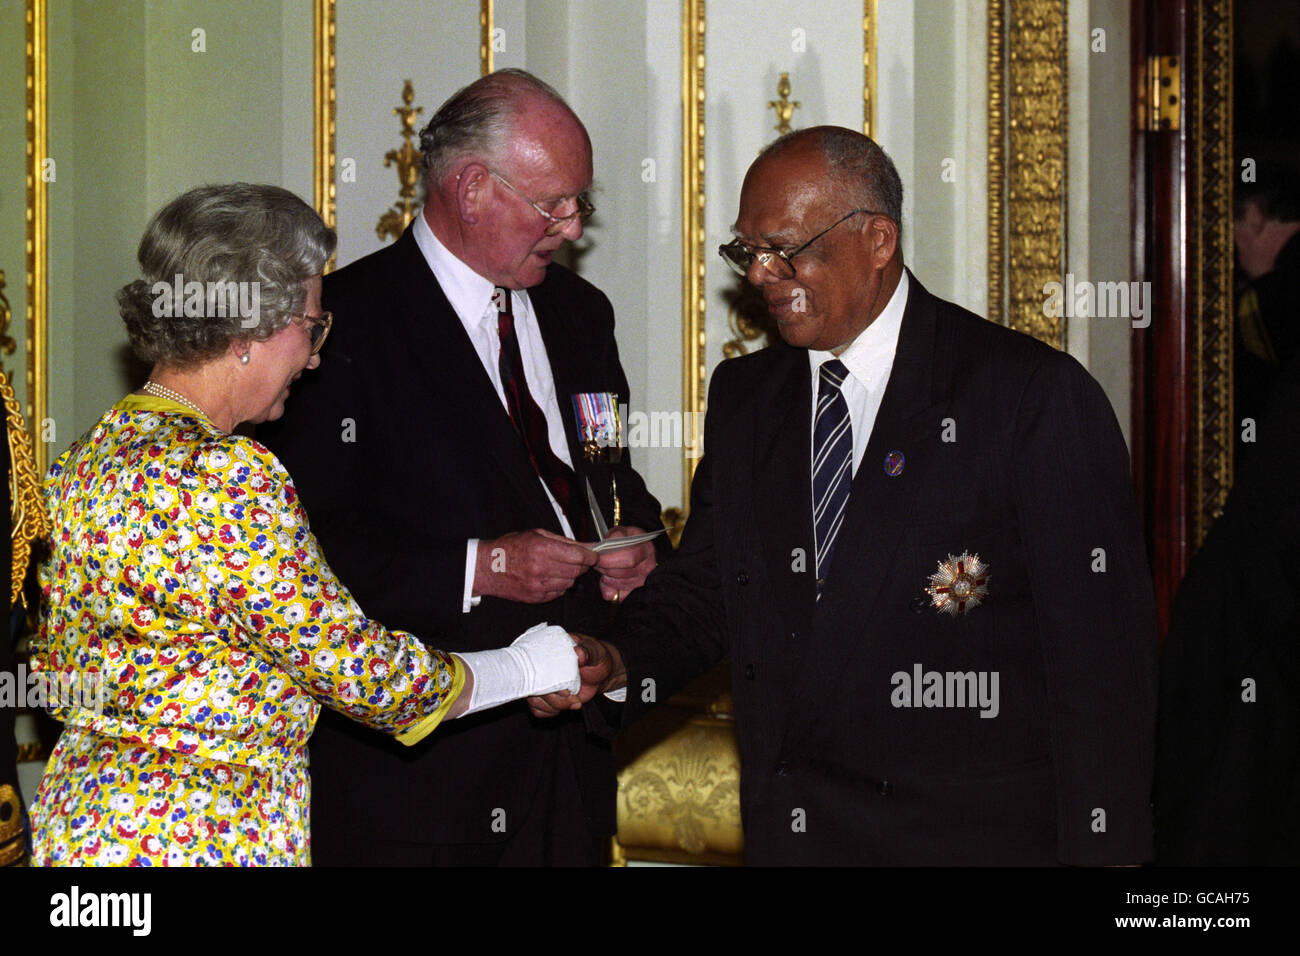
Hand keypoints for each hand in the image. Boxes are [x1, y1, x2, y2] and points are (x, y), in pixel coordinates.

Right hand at [474, 529, 596, 603]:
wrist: (488, 568)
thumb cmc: (510, 548)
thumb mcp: (536, 534)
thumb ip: (563, 540)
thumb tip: (585, 545)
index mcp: (542, 549)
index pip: (578, 555)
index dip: (590, 555)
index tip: (593, 555)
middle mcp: (541, 568)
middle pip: (577, 570)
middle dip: (582, 565)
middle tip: (579, 560)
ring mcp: (539, 585)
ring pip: (570, 582)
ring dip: (571, 575)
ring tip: (560, 567)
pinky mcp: (537, 597)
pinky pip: (559, 592)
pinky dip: (560, 585)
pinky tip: (551, 577)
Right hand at [528, 633, 625, 716]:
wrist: (601, 673)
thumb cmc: (597, 658)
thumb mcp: (596, 653)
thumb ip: (588, 652)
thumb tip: (579, 653)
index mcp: (550, 649)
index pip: (536, 663)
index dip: (548, 680)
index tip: (566, 690)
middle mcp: (541, 666)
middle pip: (534, 686)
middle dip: (554, 698)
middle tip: (574, 699)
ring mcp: (541, 681)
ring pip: (534, 700)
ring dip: (554, 707)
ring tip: (575, 703)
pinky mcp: (544, 694)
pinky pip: (537, 708)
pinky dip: (549, 711)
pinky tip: (565, 706)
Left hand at [594, 526, 657, 601]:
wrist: (634, 550)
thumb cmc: (626, 541)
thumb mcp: (621, 532)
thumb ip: (615, 535)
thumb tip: (609, 544)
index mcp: (646, 548)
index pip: (629, 557)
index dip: (611, 559)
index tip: (598, 557)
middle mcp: (649, 566)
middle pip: (625, 572)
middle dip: (607, 569)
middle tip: (597, 564)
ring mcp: (644, 580)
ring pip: (621, 584)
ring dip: (607, 578)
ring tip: (602, 569)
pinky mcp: (636, 592)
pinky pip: (619, 596)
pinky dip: (608, 590)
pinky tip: (607, 580)